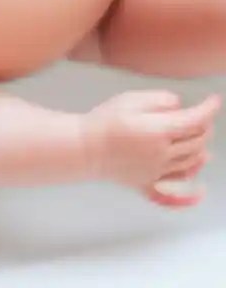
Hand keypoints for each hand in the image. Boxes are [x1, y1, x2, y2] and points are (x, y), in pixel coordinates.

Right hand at [84, 90, 218, 207]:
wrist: (81, 147)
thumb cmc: (103, 122)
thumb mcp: (130, 99)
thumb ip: (160, 100)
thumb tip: (179, 107)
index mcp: (159, 131)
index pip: (196, 120)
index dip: (209, 109)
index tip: (213, 101)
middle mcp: (163, 154)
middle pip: (198, 141)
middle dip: (204, 126)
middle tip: (199, 116)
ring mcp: (156, 172)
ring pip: (192, 162)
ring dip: (201, 148)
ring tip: (198, 137)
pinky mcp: (146, 183)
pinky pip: (172, 195)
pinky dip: (189, 196)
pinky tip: (200, 192)